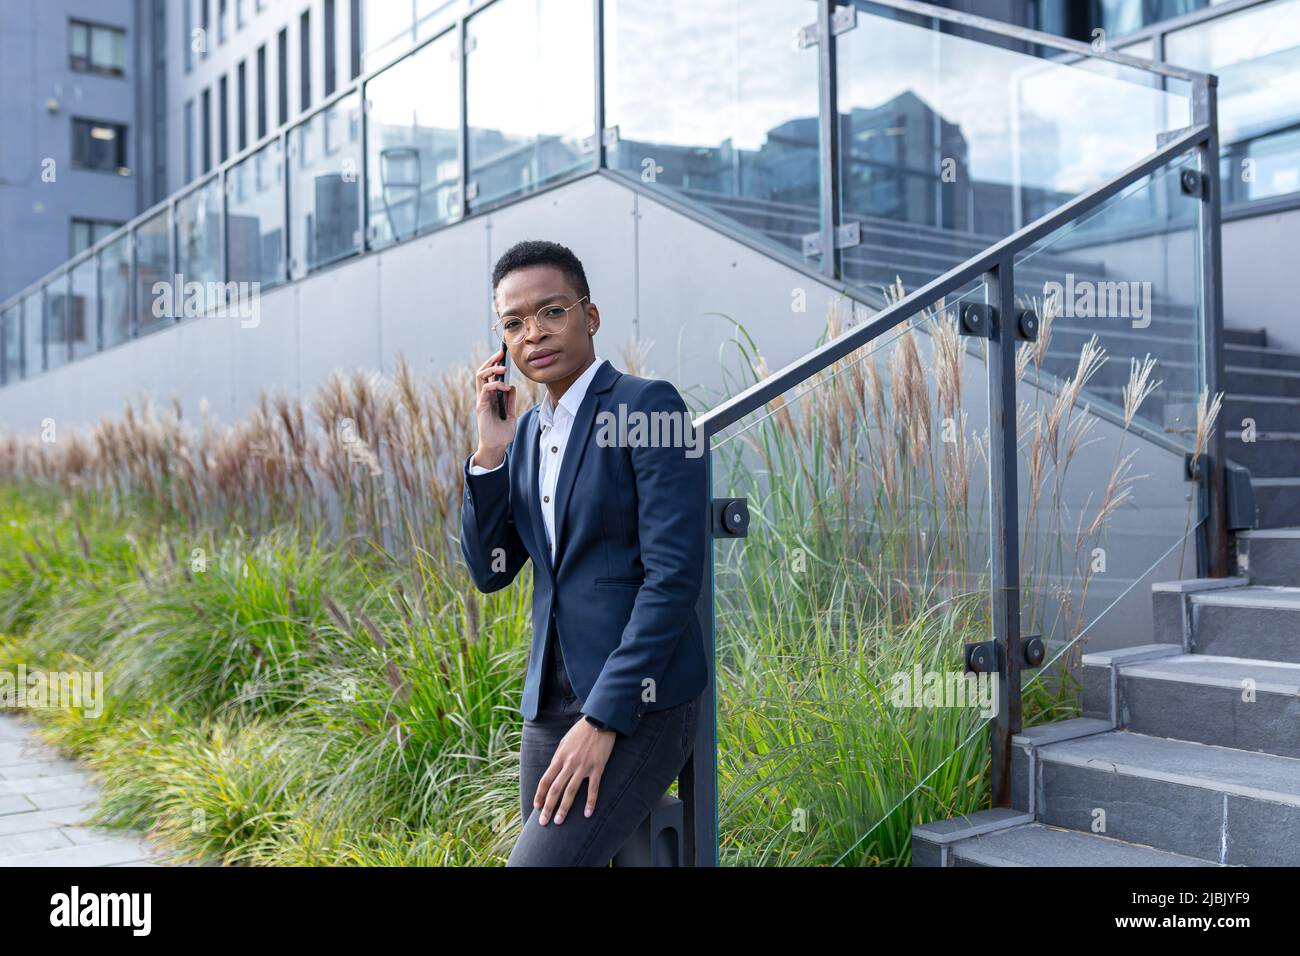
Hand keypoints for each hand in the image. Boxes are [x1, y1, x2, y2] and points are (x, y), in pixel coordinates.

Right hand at [473, 347, 516, 467]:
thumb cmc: (502, 433)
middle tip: (501, 353)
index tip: (503, 356)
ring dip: (491, 369)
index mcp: (491, 398)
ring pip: (480, 377)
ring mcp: (482, 401)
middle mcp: (484, 397)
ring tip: (503, 368)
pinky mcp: (481, 406)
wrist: (497, 447)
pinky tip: (504, 386)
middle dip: (491, 361)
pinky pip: (485, 389)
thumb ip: (510, 400)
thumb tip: (512, 386)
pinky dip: (495, 384)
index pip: (489, 377)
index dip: (494, 365)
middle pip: (482, 373)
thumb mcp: (510, 414)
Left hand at [533, 719, 616, 824]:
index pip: (546, 780)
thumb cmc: (581, 731)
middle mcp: (569, 764)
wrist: (600, 721)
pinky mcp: (597, 768)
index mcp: (559, 757)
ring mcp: (583, 767)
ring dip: (564, 808)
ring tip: (559, 821)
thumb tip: (553, 771)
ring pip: (571, 791)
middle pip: (555, 789)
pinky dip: (590, 802)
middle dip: (548, 807)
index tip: (537, 807)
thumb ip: (559, 757)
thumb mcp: (564, 742)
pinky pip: (593, 789)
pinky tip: (587, 814)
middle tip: (543, 822)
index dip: (540, 795)